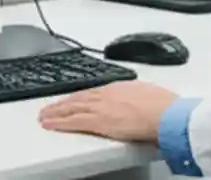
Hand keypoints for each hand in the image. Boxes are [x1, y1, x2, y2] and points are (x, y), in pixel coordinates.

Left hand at [38, 81, 177, 141]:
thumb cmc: (164, 107)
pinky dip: (59, 122)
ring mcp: (100, 107)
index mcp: (119, 87)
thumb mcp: (148, 95)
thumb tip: (140, 101)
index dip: (78, 96)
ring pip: (71, 108)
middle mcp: (106, 94)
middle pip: (78, 98)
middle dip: (62, 103)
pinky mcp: (98, 121)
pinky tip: (49, 124)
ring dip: (55, 111)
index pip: (92, 92)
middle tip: (49, 107)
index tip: (70, 99)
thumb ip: (138, 98)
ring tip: (44, 115)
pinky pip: (73, 121)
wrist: (166, 114)